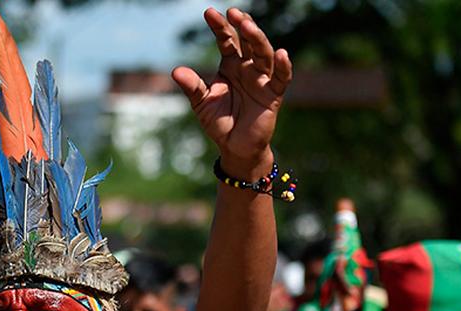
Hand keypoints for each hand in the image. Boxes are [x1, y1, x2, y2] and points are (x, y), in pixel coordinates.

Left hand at [171, 8, 291, 173]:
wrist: (234, 147)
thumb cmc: (219, 122)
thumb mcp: (202, 104)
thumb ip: (193, 87)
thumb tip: (176, 71)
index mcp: (231, 65)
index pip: (226, 41)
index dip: (220, 27)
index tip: (209, 13)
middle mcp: (248, 68)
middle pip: (248, 42)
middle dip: (242, 27)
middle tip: (233, 13)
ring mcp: (262, 79)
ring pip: (264, 54)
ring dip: (257, 39)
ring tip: (248, 26)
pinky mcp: (273, 94)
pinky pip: (281, 78)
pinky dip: (284, 66)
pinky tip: (282, 53)